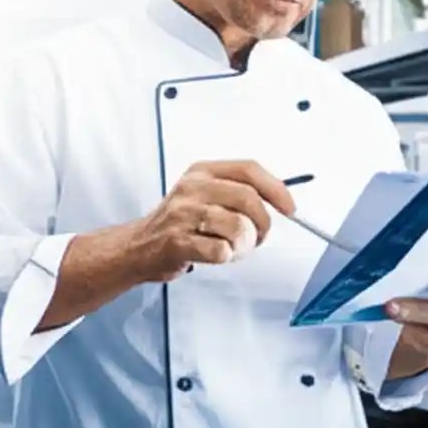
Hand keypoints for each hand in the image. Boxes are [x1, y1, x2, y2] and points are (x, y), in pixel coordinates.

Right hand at [125, 160, 294, 282]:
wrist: (139, 246)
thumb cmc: (179, 222)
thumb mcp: (204, 194)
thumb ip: (238, 192)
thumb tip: (279, 199)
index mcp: (201, 172)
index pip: (249, 169)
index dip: (276, 188)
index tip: (289, 208)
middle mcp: (192, 189)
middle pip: (248, 199)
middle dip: (263, 224)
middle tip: (259, 236)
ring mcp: (183, 215)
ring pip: (238, 227)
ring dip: (243, 245)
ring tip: (232, 248)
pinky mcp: (178, 241)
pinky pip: (221, 251)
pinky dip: (225, 257)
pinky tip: (213, 254)